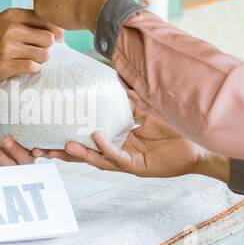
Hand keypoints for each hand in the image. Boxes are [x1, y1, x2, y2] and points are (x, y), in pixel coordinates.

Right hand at [0, 8, 63, 82]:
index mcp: (12, 15)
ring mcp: (9, 47)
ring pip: (43, 54)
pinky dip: (33, 69)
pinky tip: (25, 67)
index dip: (56, 31)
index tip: (57, 39)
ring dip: (41, 59)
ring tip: (32, 59)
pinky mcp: (6, 64)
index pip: (46, 20)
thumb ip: (23, 21)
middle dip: (48, 46)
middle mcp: (12, 29)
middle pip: (48, 38)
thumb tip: (52, 28)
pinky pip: (33, 68)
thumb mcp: (1, 21)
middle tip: (40, 50)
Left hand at [0, 125, 35, 167]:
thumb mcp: (9, 128)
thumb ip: (14, 123)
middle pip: (23, 161)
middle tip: (6, 140)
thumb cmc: (2, 136)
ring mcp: (10, 170)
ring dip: (0, 157)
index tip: (35, 149)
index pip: (37, 152)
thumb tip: (16, 107)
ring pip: (8, 168)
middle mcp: (22, 163)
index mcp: (30, 151)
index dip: (39, 152)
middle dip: (15, 150)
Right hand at [42, 109, 228, 180]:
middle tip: (42, 148)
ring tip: (64, 145)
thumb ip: (130, 97)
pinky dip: (105, 148)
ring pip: (98, 158)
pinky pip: (118, 158)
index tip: (50, 130)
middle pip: (87, 153)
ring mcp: (128, 160)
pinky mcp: (139, 166)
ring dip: (81, 152)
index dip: (71, 136)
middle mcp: (120, 151)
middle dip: (65, 152)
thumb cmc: (177, 128)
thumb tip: (115, 77)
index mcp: (120, 138)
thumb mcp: (148, 108)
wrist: (201, 143)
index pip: (90, 139)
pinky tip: (95, 137)